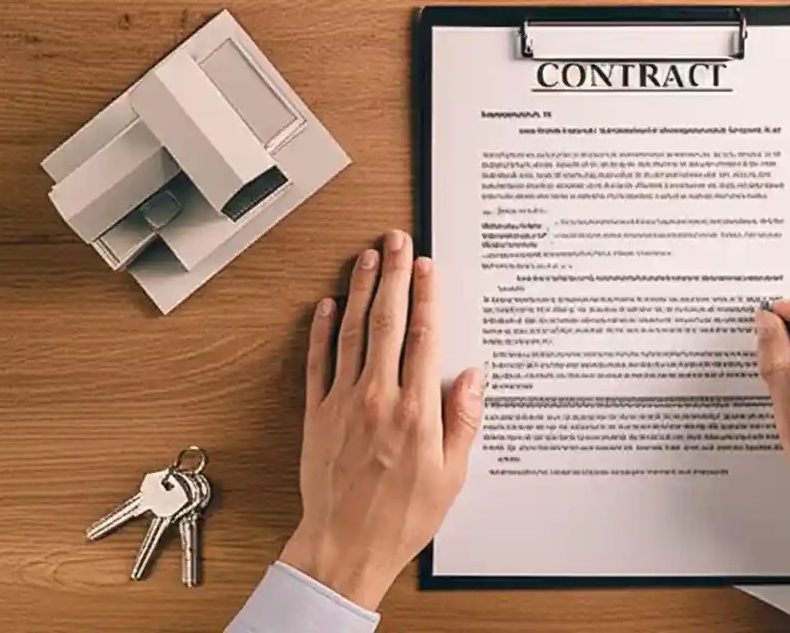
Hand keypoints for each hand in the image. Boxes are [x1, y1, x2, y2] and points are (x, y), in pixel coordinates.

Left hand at [279, 230, 483, 608]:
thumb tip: (473, 376)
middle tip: (396, 242)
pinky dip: (321, 331)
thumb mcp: (452, 475)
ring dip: (358, 290)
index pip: (423, 337)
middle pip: (386, 322)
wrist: (345, 546)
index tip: (428, 267)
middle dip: (393, 276)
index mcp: (417, 411)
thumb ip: (463, 420)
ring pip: (351, 333)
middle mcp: (378, 398)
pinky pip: (318, 363)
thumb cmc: (402, 517)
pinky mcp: (316, 415)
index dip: (426, 296)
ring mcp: (343, 404)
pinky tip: (326, 306)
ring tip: (366, 258)